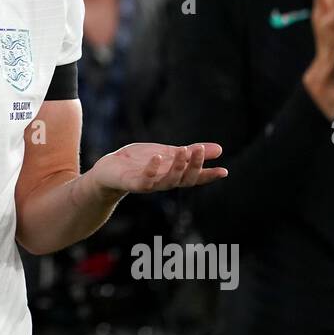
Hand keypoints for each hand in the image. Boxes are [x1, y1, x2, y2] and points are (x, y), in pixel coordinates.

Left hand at [86, 142, 226, 198]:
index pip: (195, 178)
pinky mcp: (132, 183)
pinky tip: (158, 157)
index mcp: (173, 175)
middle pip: (184, 180)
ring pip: (168, 181)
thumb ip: (190, 152)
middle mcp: (164, 182)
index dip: (209, 175)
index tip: (224, 171)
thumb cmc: (139, 163)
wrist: (109, 170)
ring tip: (183, 150)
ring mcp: (149, 184)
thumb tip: (220, 149)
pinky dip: (152, 169)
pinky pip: (145, 180)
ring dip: (177, 167)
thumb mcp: (168, 153)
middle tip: (199, 150)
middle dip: (193, 166)